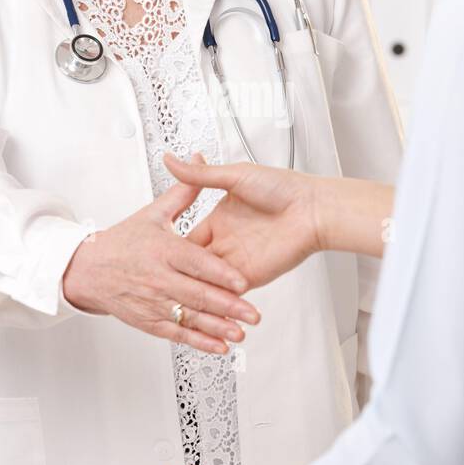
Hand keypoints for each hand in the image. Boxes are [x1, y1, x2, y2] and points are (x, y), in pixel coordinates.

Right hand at [62, 161, 259, 353]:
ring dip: (216, 327)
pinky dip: (197, 341)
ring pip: (189, 317)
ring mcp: (153, 302)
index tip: (241, 281)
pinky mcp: (149, 321)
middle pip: (197, 294)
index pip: (196, 262)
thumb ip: (183, 191)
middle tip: (252, 313)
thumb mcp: (152, 213)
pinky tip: (218, 346)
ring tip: (240, 333)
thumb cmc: (121, 242)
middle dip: (227, 306)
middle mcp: (158, 277)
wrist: (86, 269)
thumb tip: (197, 160)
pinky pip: (176, 333)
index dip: (220, 274)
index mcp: (163, 249)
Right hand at [162, 151, 321, 289]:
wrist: (313, 208)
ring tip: (166, 298)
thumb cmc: (282, 189)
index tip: (150, 257)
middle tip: (152, 281)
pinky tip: (195, 304)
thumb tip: (172, 159)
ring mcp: (237, 264)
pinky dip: (213, 301)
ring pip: (206, 283)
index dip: (170, 249)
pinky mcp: (251, 278)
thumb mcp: (235, 176)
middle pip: (192, 265)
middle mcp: (225, 244)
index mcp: (218, 221)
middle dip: (174, 274)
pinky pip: (226, 294)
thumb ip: (200, 175)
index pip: (186, 240)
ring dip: (191, 290)